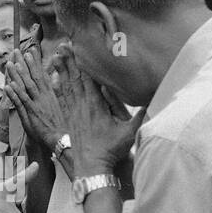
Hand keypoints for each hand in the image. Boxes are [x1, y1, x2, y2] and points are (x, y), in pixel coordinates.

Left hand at [4, 47, 66, 152]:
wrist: (59, 138)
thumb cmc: (58, 124)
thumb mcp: (57, 105)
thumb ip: (53, 93)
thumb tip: (52, 80)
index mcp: (50, 94)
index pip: (42, 74)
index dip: (35, 62)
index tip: (31, 51)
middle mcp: (43, 96)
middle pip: (33, 77)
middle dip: (25, 63)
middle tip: (18, 51)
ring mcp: (36, 104)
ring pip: (25, 86)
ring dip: (17, 75)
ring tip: (11, 64)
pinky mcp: (30, 114)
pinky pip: (21, 102)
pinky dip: (15, 93)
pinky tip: (9, 85)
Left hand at [54, 44, 143, 175]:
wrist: (91, 168)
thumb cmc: (110, 150)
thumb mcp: (130, 132)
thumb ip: (142, 115)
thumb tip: (156, 99)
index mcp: (96, 104)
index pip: (88, 77)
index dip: (82, 61)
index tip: (78, 46)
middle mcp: (82, 105)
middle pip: (75, 78)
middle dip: (69, 60)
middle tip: (63, 45)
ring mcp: (73, 113)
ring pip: (66, 87)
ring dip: (61, 71)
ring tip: (56, 56)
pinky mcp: (69, 121)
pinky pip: (62, 100)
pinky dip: (58, 88)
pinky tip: (54, 80)